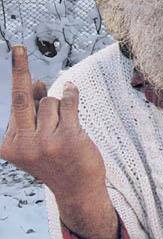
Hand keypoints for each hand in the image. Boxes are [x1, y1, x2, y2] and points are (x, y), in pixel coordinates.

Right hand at [1, 47, 117, 238]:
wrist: (77, 190)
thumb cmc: (57, 160)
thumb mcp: (37, 138)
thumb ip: (34, 112)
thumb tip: (35, 83)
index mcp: (8, 146)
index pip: (17, 106)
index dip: (28, 89)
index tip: (18, 52)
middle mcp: (22, 144)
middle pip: (21, 98)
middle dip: (19, 69)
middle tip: (18, 47)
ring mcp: (44, 143)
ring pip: (51, 102)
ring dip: (60, 105)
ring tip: (65, 127)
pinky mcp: (67, 139)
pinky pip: (68, 102)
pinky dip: (71, 94)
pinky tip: (71, 91)